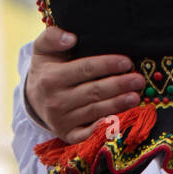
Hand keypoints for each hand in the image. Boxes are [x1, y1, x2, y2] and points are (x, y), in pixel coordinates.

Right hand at [25, 25, 143, 142]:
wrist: (34, 100)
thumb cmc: (46, 70)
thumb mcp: (42, 50)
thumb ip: (52, 37)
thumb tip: (71, 38)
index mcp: (51, 78)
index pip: (85, 69)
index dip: (107, 65)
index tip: (127, 62)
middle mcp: (56, 101)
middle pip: (94, 92)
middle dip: (118, 86)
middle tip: (139, 81)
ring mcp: (62, 121)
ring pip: (95, 111)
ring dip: (118, 105)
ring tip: (136, 97)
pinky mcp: (68, 136)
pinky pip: (89, 134)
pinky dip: (103, 128)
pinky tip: (119, 121)